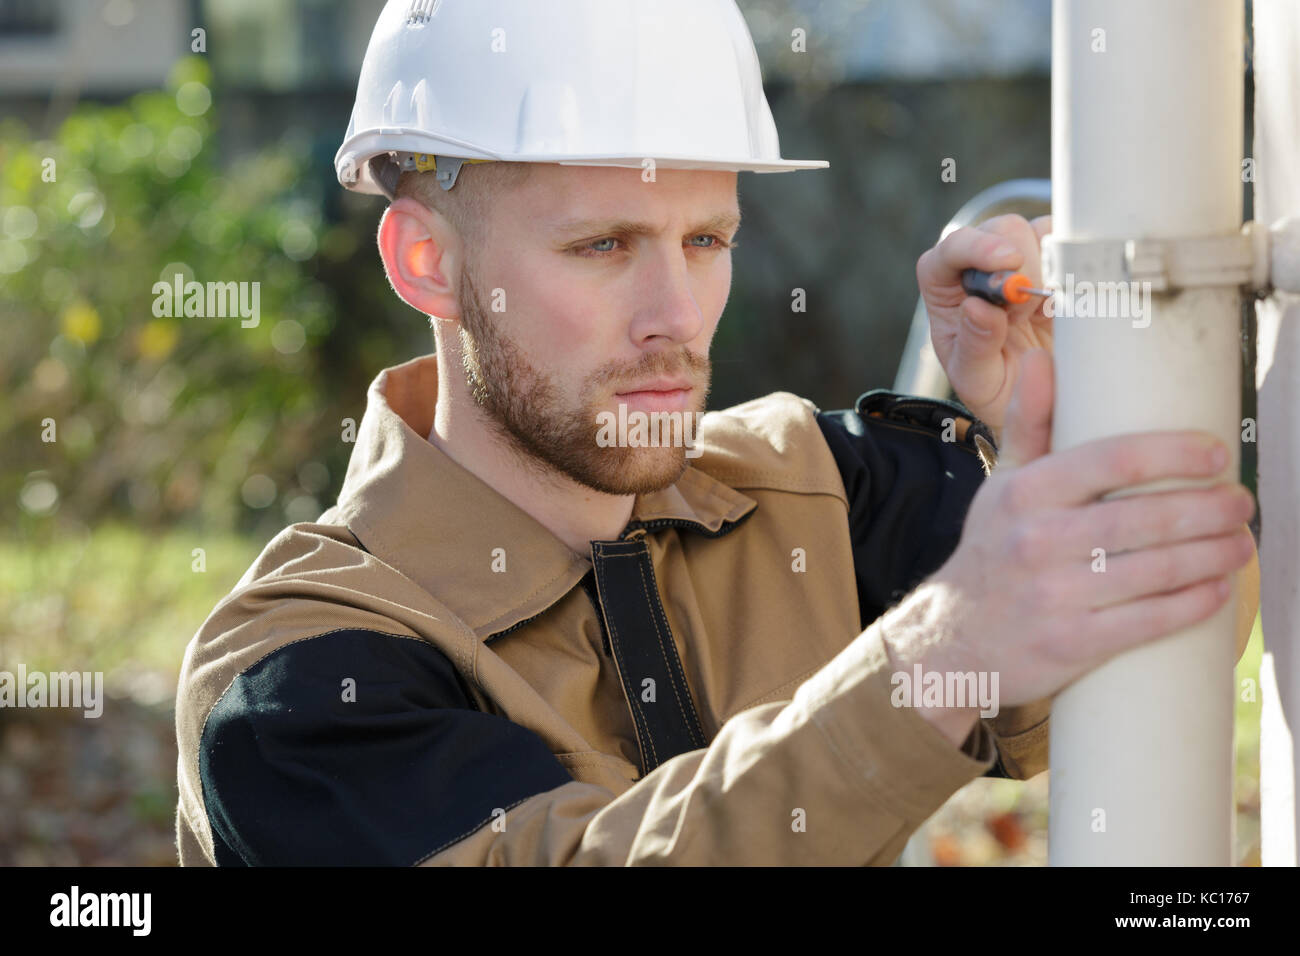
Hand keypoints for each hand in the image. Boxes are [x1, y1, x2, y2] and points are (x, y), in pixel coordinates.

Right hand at [880, 350, 1255, 734]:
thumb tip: (1042, 360)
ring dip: (1214, 554)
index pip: (1113, 459)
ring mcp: (1055, 595)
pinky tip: (1218, 589)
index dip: (1175, 454)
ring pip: (1156, 569)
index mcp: (1026, 492)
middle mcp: (1037, 540)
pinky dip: (1192, 604)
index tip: (1216, 454)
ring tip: (1241, 542)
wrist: (950, 640)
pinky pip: (1147, 621)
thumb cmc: (990, 554)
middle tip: (1241, 502)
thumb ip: (1029, 424)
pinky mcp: (1071, 644)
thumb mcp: (1001, 486)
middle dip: (1210, 508)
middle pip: (1146, 516)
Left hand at [916, 214, 1053, 439]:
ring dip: (1050, 270)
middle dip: (1023, 265)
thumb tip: (980, 307)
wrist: (1035, 397)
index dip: (978, 246)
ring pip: (1042, 232)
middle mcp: (981, 264)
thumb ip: (975, 347)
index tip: (1009, 261)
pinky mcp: (1057, 263)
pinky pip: (1073, 244)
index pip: (952, 248)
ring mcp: (1022, 259)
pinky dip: (1076, 268)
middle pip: (1004, 229)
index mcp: (946, 287)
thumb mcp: (977, 379)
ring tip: (1042, 316)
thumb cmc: (994, 386)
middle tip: (1024, 313)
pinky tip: (1065, 303)